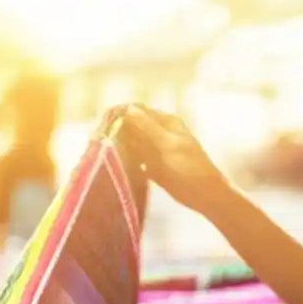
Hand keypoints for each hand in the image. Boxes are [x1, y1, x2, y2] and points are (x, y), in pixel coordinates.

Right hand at [102, 104, 228, 214]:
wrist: (206, 195)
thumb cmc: (191, 168)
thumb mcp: (168, 145)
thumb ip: (148, 127)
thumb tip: (127, 108)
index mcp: (165, 121)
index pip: (135, 110)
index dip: (117, 115)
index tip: (102, 125)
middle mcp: (159, 133)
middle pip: (130, 126)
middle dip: (113, 131)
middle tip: (96, 141)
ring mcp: (155, 150)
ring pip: (130, 143)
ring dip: (116, 146)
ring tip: (100, 153)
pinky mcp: (153, 167)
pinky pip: (134, 160)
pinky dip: (125, 161)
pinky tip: (113, 166)